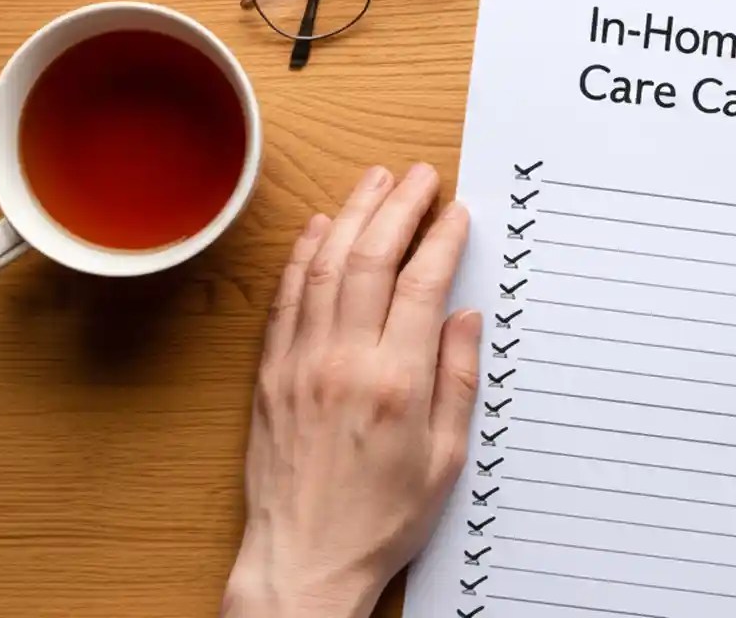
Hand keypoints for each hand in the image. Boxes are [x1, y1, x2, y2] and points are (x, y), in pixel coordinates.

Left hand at [222, 164, 480, 617]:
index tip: (456, 212)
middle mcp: (344, 361)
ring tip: (374, 181)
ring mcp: (300, 363)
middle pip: (371, 259)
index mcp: (397, 382)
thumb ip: (457, 382)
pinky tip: (319, 228)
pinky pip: (286, 298)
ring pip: (325, 266)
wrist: (305, 560)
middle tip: (420, 175)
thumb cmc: (381, 520)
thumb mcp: (445, 460)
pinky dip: (302, 256)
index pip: (421, 284)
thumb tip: (465, 317)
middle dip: (399, 207)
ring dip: (352, 215)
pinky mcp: (271, 374)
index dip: (441, 238)